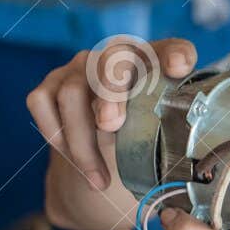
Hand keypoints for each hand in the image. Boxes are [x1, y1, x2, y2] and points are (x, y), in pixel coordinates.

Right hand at [25, 37, 195, 189]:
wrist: (105, 152)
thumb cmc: (142, 138)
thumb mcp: (161, 137)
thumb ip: (171, 136)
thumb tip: (187, 164)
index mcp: (158, 66)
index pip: (173, 50)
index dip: (176, 54)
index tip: (179, 68)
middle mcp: (118, 56)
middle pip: (112, 60)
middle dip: (110, 92)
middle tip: (111, 125)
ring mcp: (81, 66)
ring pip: (72, 93)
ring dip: (83, 143)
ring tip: (100, 180)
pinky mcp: (51, 83)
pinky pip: (42, 103)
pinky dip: (58, 138)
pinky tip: (79, 164)